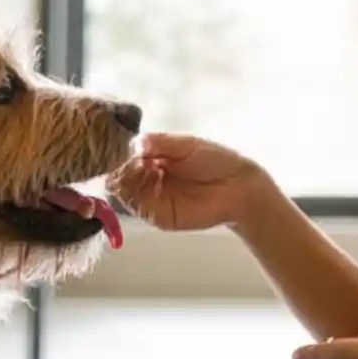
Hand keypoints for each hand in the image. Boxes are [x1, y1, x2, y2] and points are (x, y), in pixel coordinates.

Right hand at [107, 132, 270, 230]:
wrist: (239, 186)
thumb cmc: (216, 161)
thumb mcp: (184, 144)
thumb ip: (157, 142)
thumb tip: (130, 143)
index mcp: (153, 159)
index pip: (123, 156)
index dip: (119, 151)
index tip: (119, 144)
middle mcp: (148, 179)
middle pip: (118, 174)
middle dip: (118, 164)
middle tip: (130, 155)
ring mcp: (150, 199)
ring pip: (120, 191)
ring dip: (123, 176)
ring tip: (138, 163)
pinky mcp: (157, 216)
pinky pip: (134, 206)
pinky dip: (132, 192)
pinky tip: (144, 176)